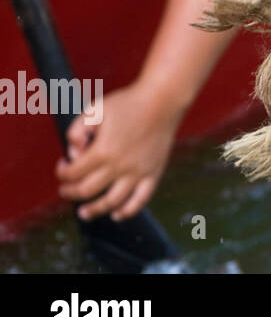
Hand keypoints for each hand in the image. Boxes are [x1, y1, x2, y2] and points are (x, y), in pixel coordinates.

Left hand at [54, 80, 185, 221]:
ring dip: (94, 210)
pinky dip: (127, 212)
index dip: (62, 173)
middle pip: (87, 191)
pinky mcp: (153, 173)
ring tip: (84, 212)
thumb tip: (73, 154)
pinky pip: (140, 200)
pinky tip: (116, 215)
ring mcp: (137, 172)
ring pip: (111, 202)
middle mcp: (119, 166)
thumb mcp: (95, 109)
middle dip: (70, 193)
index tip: (62, 167)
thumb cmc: (129, 103)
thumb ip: (76, 131)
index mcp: (102, 151)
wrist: (163, 101)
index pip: (72, 173)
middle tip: (66, 190)